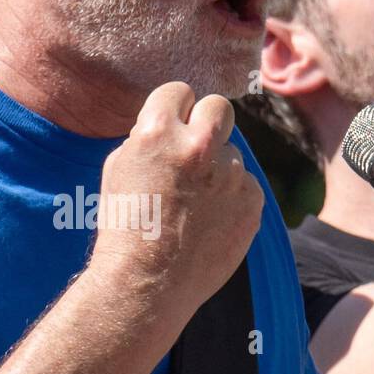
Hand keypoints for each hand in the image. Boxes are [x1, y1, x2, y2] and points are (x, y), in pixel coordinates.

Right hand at [89, 82, 262, 315]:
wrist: (148, 283)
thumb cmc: (125, 227)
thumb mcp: (120, 168)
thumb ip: (150, 138)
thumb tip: (173, 125)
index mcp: (159, 132)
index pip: (178, 91)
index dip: (174, 110)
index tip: (172, 127)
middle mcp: (199, 146)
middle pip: (219, 107)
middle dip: (207, 122)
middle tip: (195, 149)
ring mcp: (231, 174)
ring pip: (232, 154)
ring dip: (218, 170)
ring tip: (194, 206)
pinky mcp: (253, 201)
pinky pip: (246, 185)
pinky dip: (232, 199)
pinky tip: (209, 223)